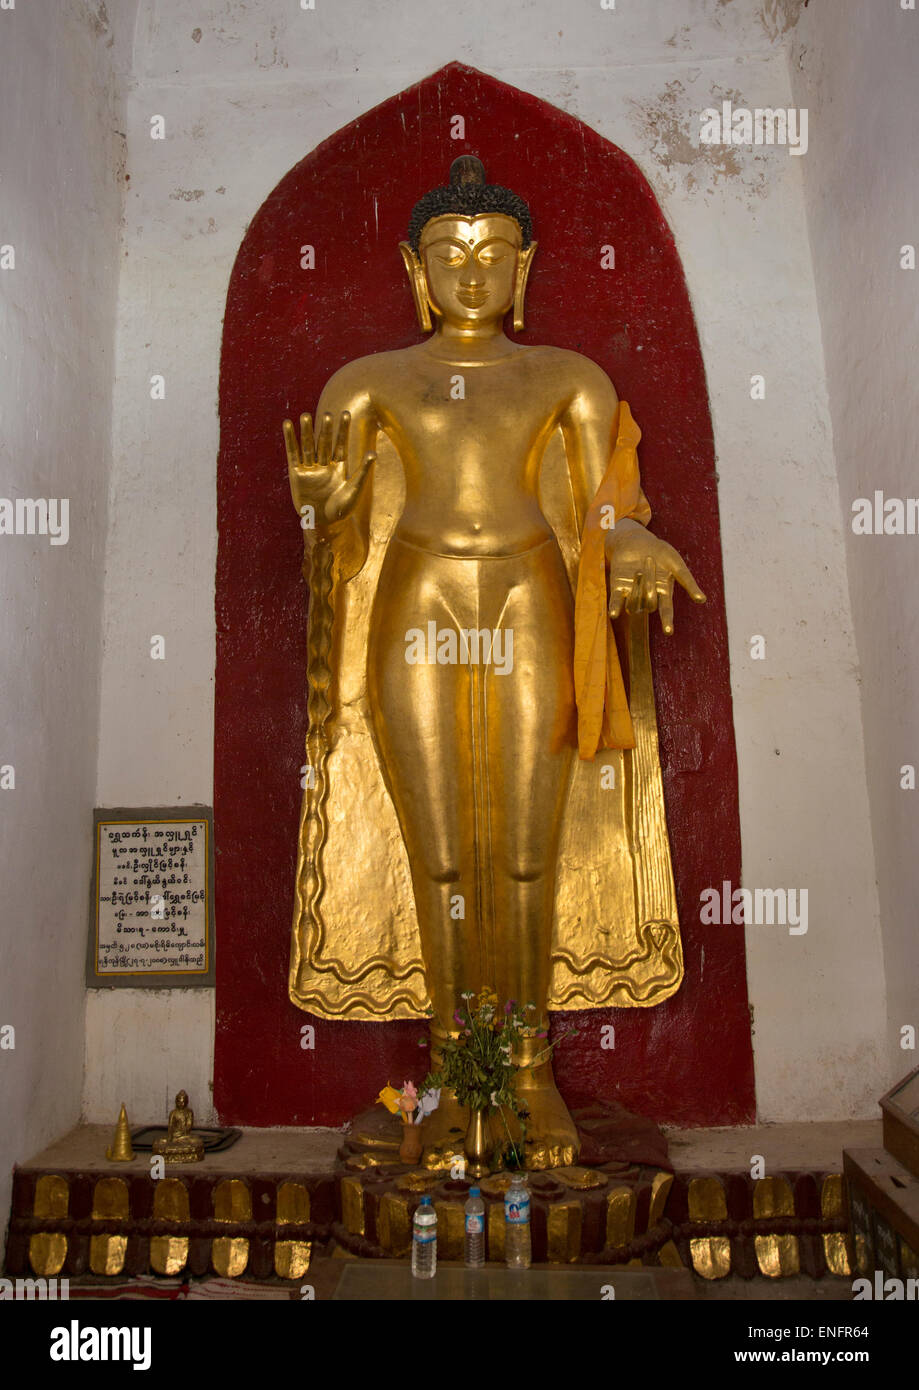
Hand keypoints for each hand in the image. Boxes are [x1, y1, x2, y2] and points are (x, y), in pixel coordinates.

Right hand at [283, 410, 374, 527]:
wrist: (324, 524)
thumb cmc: (342, 510)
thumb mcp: (355, 490)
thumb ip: (363, 471)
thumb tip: (373, 453)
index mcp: (340, 467)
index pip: (341, 444)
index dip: (343, 429)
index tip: (345, 413)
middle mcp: (325, 465)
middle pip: (324, 443)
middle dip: (326, 430)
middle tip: (327, 414)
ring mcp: (311, 469)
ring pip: (308, 446)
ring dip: (306, 431)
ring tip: (305, 415)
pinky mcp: (297, 474)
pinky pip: (293, 454)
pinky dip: (290, 440)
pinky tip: (287, 425)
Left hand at [606, 521, 705, 632]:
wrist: (636, 540)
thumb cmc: (660, 552)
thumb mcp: (676, 563)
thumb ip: (687, 581)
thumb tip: (702, 600)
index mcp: (664, 592)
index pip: (666, 610)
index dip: (667, 621)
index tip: (668, 631)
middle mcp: (648, 596)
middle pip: (650, 602)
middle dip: (650, 586)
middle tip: (650, 562)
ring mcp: (632, 592)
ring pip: (634, 603)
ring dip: (636, 591)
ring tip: (638, 570)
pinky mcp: (618, 587)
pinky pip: (616, 601)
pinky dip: (615, 607)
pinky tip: (613, 614)